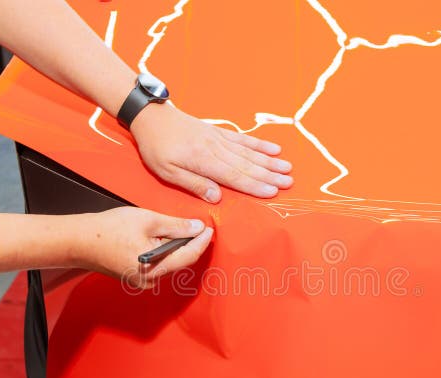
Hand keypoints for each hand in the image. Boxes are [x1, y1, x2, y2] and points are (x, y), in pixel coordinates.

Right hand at [75, 207, 212, 288]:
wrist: (78, 241)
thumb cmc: (108, 229)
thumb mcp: (148, 220)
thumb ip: (176, 225)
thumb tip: (197, 227)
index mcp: (155, 268)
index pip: (188, 256)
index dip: (201, 241)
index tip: (209, 229)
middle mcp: (150, 280)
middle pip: (180, 261)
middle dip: (191, 243)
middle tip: (199, 226)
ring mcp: (142, 281)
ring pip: (169, 262)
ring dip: (177, 247)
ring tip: (179, 229)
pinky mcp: (136, 277)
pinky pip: (158, 264)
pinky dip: (165, 251)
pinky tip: (162, 238)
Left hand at [131, 103, 293, 202]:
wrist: (151, 116)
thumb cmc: (155, 147)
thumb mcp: (167, 172)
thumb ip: (193, 184)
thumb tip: (217, 198)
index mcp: (202, 160)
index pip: (234, 176)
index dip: (254, 185)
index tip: (272, 191)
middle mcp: (215, 148)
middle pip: (246, 164)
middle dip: (269, 174)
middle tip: (289, 182)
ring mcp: (218, 138)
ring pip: (248, 152)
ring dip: (269, 161)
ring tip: (287, 167)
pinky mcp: (218, 132)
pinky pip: (242, 139)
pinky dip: (259, 144)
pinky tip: (273, 149)